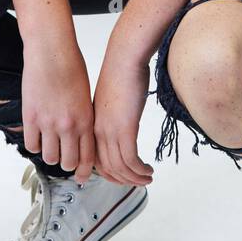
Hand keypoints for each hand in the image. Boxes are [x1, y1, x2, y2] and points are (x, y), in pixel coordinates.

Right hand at [21, 41, 95, 181]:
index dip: (84, 171)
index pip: (87, 157)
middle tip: (63, 160)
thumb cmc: (71, 67)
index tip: (81, 176)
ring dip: (50, 155)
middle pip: (68, 163)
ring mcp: (49, 123)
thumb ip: (83, 119)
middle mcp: (69, 126)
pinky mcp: (30, 117)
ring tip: (50, 146)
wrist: (51, 51)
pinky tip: (37, 136)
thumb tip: (79, 138)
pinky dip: (35, 144)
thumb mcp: (85, 96)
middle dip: (66, 164)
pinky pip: (31, 145)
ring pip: (49, 157)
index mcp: (86, 120)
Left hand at [92, 47, 154, 186]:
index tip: (123, 177)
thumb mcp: (112, 99)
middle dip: (123, 180)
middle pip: (106, 167)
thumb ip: (112, 115)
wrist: (125, 58)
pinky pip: (131, 160)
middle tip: (138, 182)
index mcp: (93, 124)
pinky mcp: (125, 128)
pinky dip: (140, 170)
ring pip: (119, 167)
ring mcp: (110, 130)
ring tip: (147, 178)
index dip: (110, 173)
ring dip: (135, 178)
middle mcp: (98, 131)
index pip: (96, 159)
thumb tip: (121, 123)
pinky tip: (148, 170)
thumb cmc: (121, 72)